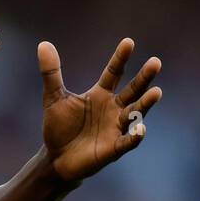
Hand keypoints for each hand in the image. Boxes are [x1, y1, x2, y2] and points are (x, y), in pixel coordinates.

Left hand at [38, 38, 161, 184]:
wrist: (56, 158)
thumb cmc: (59, 127)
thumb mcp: (53, 98)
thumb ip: (51, 73)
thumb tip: (43, 44)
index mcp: (100, 94)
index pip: (114, 72)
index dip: (120, 58)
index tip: (128, 42)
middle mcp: (113, 108)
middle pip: (133, 90)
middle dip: (144, 77)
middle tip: (155, 62)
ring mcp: (115, 128)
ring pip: (135, 113)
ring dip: (145, 104)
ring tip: (157, 92)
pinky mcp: (113, 149)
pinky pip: (127, 142)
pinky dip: (135, 136)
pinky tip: (141, 129)